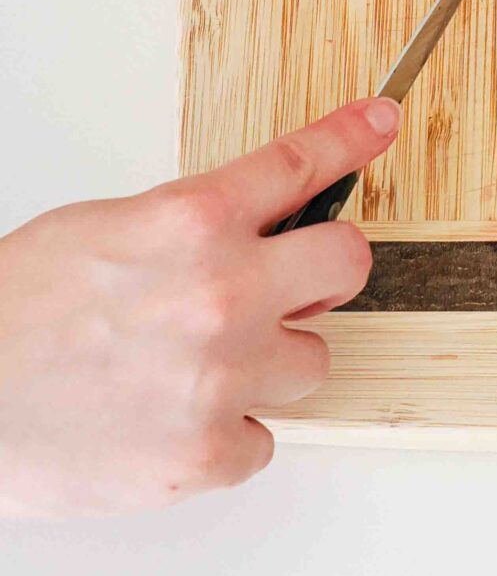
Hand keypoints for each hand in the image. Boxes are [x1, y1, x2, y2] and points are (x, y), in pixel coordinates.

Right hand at [0, 99, 396, 518]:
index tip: (380, 123)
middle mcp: (224, 291)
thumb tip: (250, 227)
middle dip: (323, 272)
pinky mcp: (209, 452)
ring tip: (194, 367)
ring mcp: (223, 376)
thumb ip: (191, 224)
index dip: (352, 137)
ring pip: (312, 360)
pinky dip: (227, 434)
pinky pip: (265, 439)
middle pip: (347, 264)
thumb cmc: (10, 316)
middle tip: (289, 286)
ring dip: (269, 362)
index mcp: (193, 220)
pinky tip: (170, 419)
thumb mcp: (103, 229)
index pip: (301, 163)